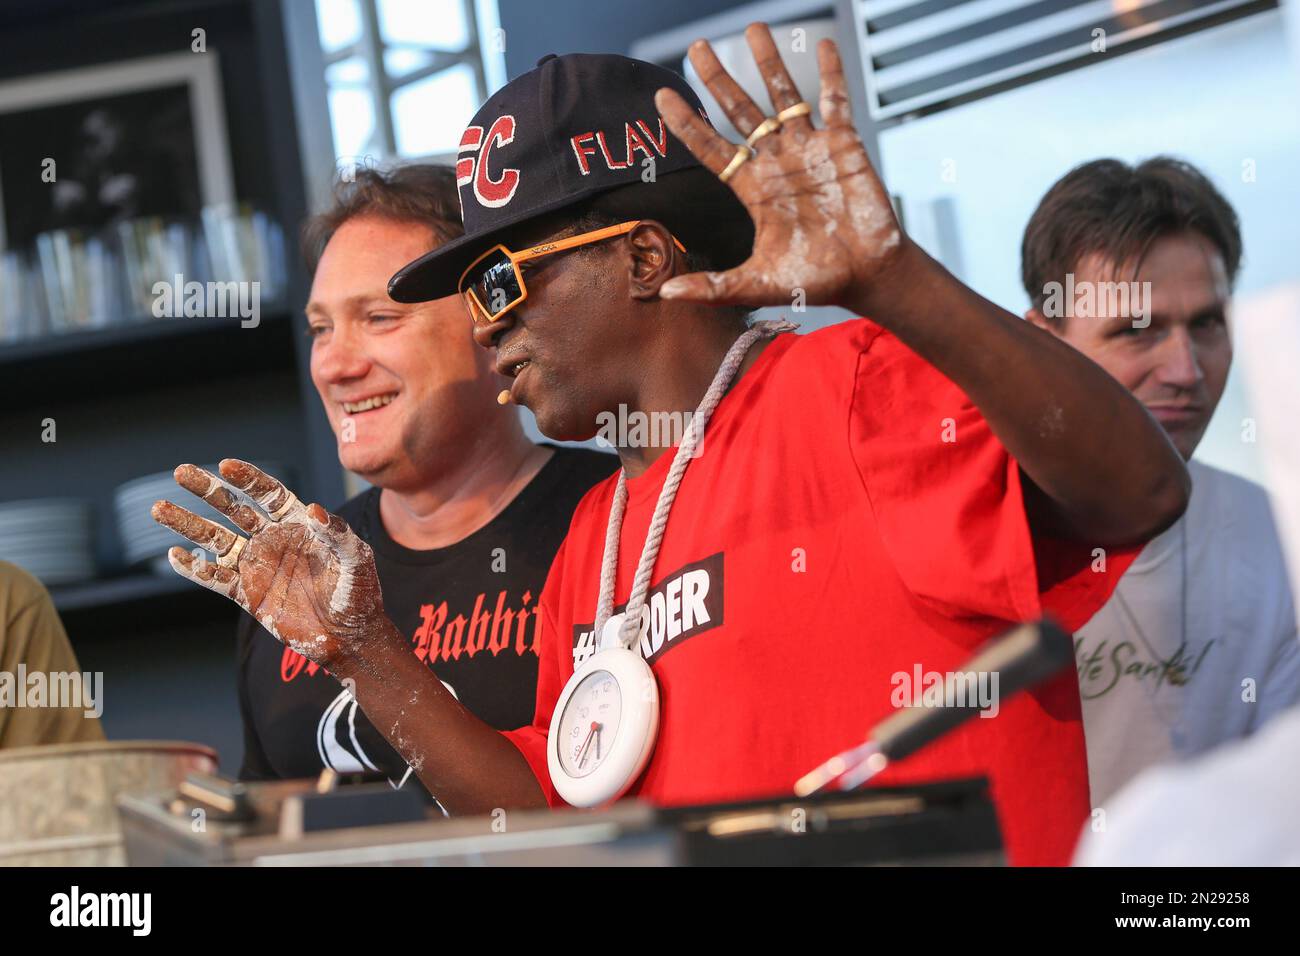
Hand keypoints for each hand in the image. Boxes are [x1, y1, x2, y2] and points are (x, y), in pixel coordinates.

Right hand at [151, 459, 387, 669]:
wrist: (349, 636)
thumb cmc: (360, 594)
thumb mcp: (356, 559)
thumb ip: (338, 534)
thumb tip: (313, 510)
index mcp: (299, 524)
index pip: (267, 494)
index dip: (247, 479)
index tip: (224, 465)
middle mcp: (273, 539)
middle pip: (233, 508)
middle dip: (207, 490)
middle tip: (180, 473)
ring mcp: (257, 565)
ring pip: (216, 540)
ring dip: (188, 524)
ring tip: (159, 508)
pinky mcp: (247, 594)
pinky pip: (215, 578)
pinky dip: (195, 569)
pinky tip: (175, 555)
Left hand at [654, 22, 908, 312]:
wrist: (866, 274)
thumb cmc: (814, 279)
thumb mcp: (755, 285)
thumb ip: (711, 287)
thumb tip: (664, 294)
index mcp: (752, 188)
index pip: (711, 148)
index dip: (688, 123)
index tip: (662, 97)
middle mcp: (776, 161)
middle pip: (739, 110)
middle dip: (718, 78)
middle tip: (698, 47)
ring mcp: (809, 149)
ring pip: (782, 96)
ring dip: (768, 62)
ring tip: (754, 27)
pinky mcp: (844, 145)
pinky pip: (835, 102)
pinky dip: (830, 74)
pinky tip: (820, 46)